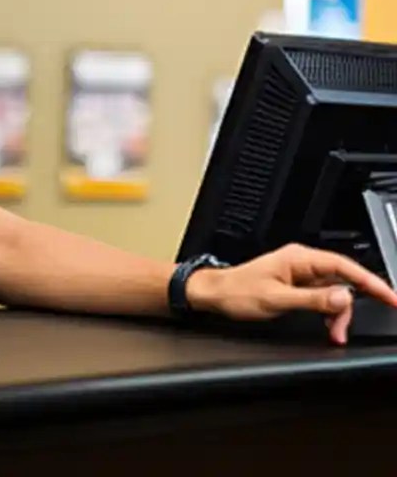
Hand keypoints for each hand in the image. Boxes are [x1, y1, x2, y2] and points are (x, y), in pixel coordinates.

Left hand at [187, 244, 396, 343]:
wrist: (213, 294)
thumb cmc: (236, 292)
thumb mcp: (277, 299)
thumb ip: (313, 299)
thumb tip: (343, 297)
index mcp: (299, 258)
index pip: (346, 267)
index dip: (372, 283)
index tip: (392, 297)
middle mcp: (302, 263)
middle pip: (343, 281)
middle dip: (351, 306)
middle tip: (349, 328)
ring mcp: (299, 274)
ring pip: (334, 293)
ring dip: (337, 314)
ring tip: (333, 332)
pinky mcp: (296, 285)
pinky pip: (323, 298)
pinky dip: (328, 313)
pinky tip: (327, 325)